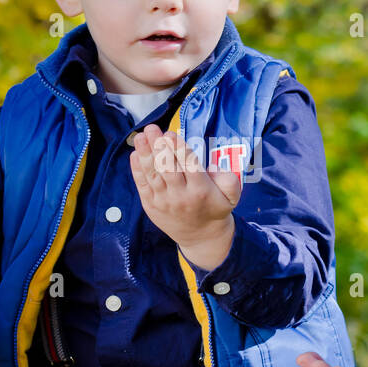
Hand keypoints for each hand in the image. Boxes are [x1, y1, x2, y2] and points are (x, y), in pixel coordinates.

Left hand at [130, 123, 241, 267]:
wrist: (201, 238)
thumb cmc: (215, 209)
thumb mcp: (232, 197)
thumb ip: (229, 180)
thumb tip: (214, 167)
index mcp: (201, 190)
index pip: (189, 165)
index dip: (178, 149)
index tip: (171, 134)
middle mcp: (180, 195)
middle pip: (167, 168)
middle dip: (158, 147)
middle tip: (152, 128)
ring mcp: (164, 201)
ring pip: (152, 174)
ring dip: (145, 154)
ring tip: (140, 136)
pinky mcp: (151, 205)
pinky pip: (143, 185)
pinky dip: (137, 170)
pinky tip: (135, 154)